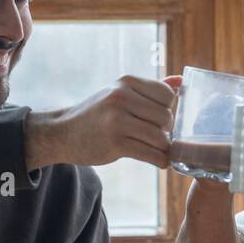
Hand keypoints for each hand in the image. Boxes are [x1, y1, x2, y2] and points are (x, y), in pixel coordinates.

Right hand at [26, 74, 180, 169]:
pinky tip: (157, 160)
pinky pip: (151, 154)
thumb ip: (151, 89)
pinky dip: (160, 160)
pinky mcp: (115, 143)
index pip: (167, 95)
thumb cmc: (97, 114)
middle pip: (167, 117)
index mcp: (126, 82)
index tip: (157, 120)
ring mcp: (118, 120)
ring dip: (163, 148)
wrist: (62, 133)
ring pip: (161, 138)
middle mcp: (122, 97)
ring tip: (155, 148)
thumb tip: (181, 81)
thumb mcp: (120, 93)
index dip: (168, 110)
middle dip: (166, 131)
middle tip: (155, 136)